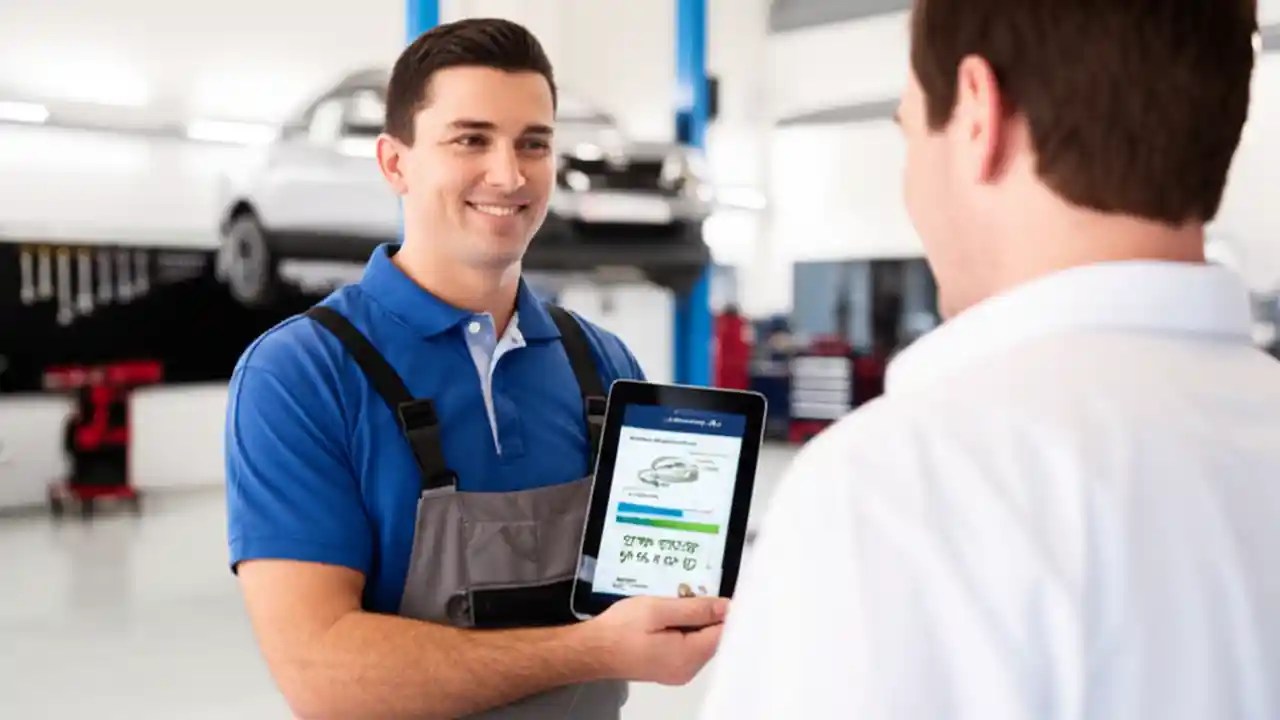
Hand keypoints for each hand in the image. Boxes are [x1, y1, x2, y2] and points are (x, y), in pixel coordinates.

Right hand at [586, 595, 728, 685]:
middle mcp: (689, 670)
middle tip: (690, 592)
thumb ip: (696, 609)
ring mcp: (679, 672)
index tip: (719, 590)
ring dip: (696, 620)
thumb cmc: (621, 628)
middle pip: (714, 638)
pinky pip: (689, 646)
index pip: (723, 632)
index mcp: (688, 657)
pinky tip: (672, 615)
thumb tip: (727, 607)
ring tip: (677, 602)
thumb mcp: (659, 609)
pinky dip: (686, 629)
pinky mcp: (669, 668)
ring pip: (702, 641)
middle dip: (708, 614)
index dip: (725, 610)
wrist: (593, 648)